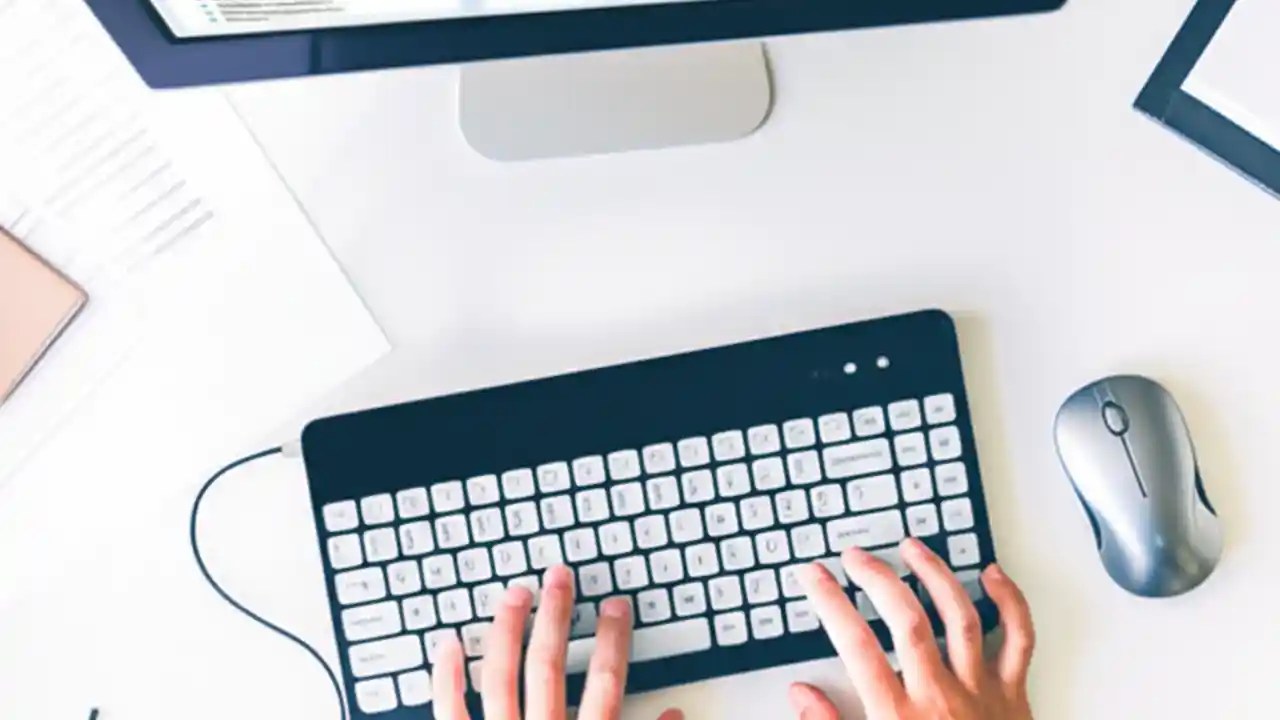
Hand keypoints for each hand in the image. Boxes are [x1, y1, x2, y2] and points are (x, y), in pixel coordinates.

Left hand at [432, 565, 682, 719]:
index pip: (606, 685)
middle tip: (560, 577)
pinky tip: (448, 643)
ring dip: (508, 632)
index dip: (614, 641)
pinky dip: (446, 677)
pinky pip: (450, 711)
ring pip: (501, 679)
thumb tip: (677, 716)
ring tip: (514, 593)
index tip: (617, 607)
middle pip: (549, 667)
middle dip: (556, 617)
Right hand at [795, 538, 1034, 719]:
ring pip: (960, 616)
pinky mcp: (1014, 697)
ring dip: (934, 575)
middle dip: (877, 578)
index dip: (830, 603)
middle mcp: (940, 698)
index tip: (814, 577)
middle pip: (907, 620)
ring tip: (912, 548)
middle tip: (855, 556)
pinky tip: (993, 576)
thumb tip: (800, 696)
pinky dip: (1010, 602)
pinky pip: (1018, 639)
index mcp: (898, 718)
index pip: (855, 645)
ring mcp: (982, 693)